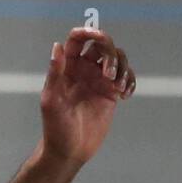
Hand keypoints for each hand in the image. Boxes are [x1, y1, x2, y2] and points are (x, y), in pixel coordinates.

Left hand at [40, 27, 134, 165]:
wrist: (69, 151)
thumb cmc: (55, 127)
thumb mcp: (51, 100)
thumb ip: (55, 73)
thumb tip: (57, 46)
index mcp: (67, 68)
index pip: (78, 39)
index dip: (88, 31)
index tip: (97, 37)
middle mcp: (84, 70)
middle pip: (103, 44)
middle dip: (110, 53)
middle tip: (109, 75)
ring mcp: (98, 80)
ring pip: (118, 58)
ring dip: (123, 67)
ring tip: (118, 88)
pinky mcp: (111, 92)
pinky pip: (126, 76)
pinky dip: (129, 80)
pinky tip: (125, 94)